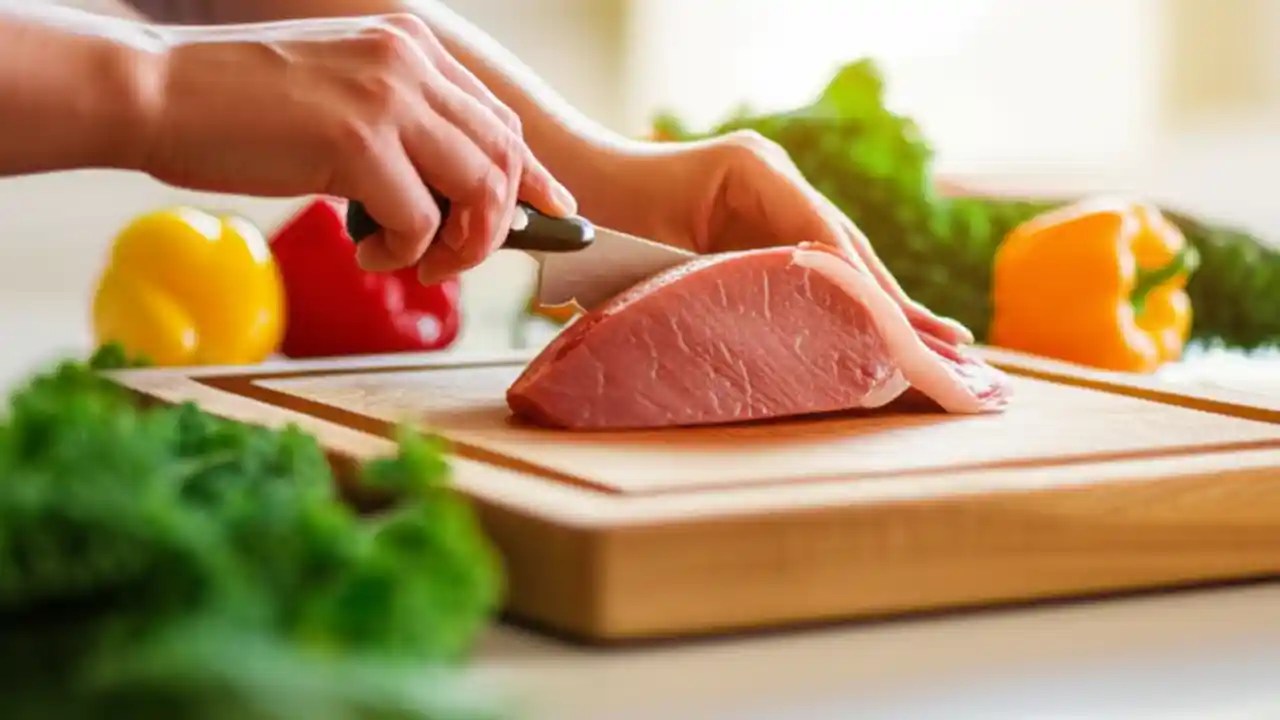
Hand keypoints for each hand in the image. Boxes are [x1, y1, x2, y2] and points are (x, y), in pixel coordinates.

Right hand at [142, 13, 575, 283]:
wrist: (155, 91)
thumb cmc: (235, 106)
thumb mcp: (337, 97)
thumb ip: (397, 127)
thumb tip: (445, 192)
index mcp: (408, 46)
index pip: (498, 116)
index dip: (531, 174)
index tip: (554, 212)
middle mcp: (410, 62)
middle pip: (503, 155)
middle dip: (498, 223)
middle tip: (457, 259)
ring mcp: (388, 97)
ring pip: (480, 189)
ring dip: (462, 244)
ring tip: (419, 264)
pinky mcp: (359, 141)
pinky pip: (422, 220)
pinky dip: (407, 253)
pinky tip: (370, 252)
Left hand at [604, 131, 973, 344]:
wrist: (581, 188)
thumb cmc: (606, 217)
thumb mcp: (657, 255)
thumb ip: (714, 285)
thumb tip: (775, 331)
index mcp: (755, 171)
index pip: (824, 235)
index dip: (863, 286)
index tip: (898, 328)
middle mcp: (777, 178)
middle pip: (847, 245)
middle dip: (892, 299)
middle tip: (946, 344)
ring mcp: (776, 198)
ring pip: (840, 256)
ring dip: (880, 301)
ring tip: (934, 342)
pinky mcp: (768, 222)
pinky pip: (816, 263)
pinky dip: (847, 298)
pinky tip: (882, 326)